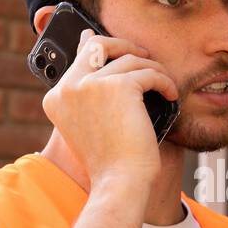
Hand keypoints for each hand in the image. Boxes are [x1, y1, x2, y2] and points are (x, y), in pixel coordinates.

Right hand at [40, 28, 179, 187]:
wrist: (120, 182)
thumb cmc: (109, 160)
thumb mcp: (89, 124)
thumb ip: (87, 92)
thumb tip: (91, 47)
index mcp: (56, 98)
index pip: (80, 59)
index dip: (104, 50)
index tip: (120, 49)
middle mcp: (68, 88)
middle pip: (99, 45)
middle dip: (125, 46)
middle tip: (144, 56)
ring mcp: (91, 85)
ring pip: (130, 59)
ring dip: (153, 69)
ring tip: (164, 84)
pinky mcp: (118, 86)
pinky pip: (149, 73)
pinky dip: (164, 82)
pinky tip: (171, 95)